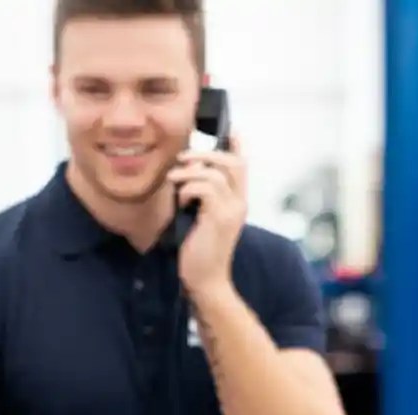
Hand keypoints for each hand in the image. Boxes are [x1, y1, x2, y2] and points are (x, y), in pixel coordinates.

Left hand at [167, 133, 247, 297]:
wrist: (206, 281)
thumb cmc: (199, 252)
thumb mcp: (202, 219)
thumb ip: (202, 198)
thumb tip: (188, 175)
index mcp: (237, 202)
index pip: (244, 167)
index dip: (239, 147)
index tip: (233, 132)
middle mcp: (239, 204)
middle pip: (233, 163)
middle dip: (206, 154)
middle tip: (183, 158)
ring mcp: (232, 211)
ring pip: (216, 173)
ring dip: (190, 172)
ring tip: (174, 180)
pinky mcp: (219, 219)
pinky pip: (204, 189)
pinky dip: (188, 190)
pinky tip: (181, 202)